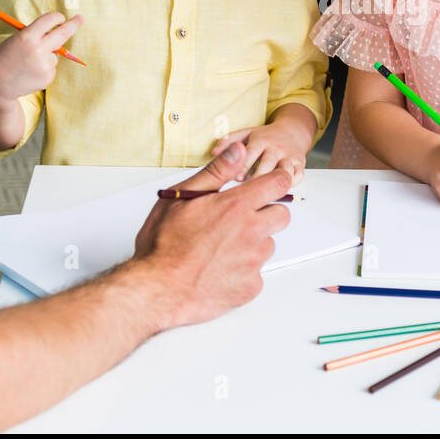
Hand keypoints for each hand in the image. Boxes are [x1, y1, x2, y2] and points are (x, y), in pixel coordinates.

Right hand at [0, 11, 83, 102]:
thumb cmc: (4, 59)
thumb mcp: (15, 40)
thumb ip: (35, 35)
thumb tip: (57, 31)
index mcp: (27, 37)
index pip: (49, 20)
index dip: (57, 17)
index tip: (61, 17)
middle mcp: (38, 49)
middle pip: (63, 33)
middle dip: (74, 24)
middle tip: (80, 19)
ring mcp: (45, 64)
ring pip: (56, 53)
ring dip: (48, 54)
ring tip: (29, 62)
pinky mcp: (48, 76)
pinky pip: (52, 66)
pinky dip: (45, 67)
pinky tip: (31, 72)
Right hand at [132, 141, 290, 331]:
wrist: (158, 288)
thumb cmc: (163, 244)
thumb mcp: (181, 197)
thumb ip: (216, 172)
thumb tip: (239, 150)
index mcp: (236, 206)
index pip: (276, 184)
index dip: (278, 180)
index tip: (275, 182)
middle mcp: (251, 232)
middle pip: (281, 215)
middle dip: (268, 213)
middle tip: (242, 219)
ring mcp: (253, 261)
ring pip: (267, 245)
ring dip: (253, 244)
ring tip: (222, 248)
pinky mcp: (250, 287)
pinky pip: (256, 274)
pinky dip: (243, 271)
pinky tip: (219, 270)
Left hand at [211, 120, 309, 185]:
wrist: (292, 131)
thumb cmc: (266, 136)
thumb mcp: (246, 133)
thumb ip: (228, 141)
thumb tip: (213, 153)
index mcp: (260, 140)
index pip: (251, 154)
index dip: (243, 167)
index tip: (236, 178)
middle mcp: (276, 148)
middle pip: (267, 165)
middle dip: (257, 179)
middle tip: (248, 192)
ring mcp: (289, 156)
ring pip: (284, 172)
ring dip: (276, 183)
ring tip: (266, 194)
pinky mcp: (300, 164)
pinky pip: (298, 176)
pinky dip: (291, 184)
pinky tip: (281, 191)